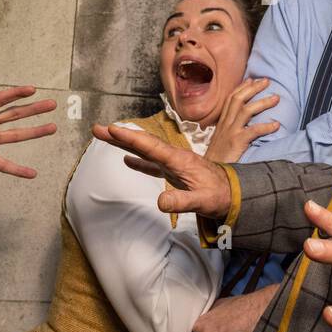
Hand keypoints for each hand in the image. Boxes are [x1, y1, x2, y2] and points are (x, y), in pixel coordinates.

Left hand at [0, 86, 57, 199]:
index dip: (15, 94)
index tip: (32, 89)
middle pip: (14, 115)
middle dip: (33, 109)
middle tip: (52, 104)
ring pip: (16, 135)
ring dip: (35, 132)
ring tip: (52, 127)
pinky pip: (5, 165)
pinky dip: (19, 170)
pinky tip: (33, 173)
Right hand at [92, 123, 231, 218]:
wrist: (235, 193)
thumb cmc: (220, 196)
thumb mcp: (202, 201)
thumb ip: (182, 201)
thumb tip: (160, 202)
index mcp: (178, 160)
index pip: (150, 146)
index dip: (130, 138)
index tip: (112, 129)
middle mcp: (173, 157)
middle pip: (142, 143)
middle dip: (119, 135)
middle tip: (97, 128)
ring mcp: (173, 163)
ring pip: (144, 150)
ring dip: (125, 144)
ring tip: (105, 137)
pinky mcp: (174, 172)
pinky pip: (152, 163)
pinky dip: (138, 160)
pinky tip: (126, 159)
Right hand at [203, 78, 280, 162]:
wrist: (207, 173)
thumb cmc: (217, 158)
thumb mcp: (221, 140)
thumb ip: (230, 130)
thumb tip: (241, 124)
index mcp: (222, 122)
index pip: (231, 98)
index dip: (242, 87)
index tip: (252, 79)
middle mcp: (225, 124)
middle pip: (238, 99)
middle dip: (253, 88)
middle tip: (267, 81)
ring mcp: (230, 133)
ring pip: (246, 110)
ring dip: (262, 102)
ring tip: (276, 98)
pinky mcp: (235, 143)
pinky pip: (252, 131)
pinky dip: (265, 127)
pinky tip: (276, 125)